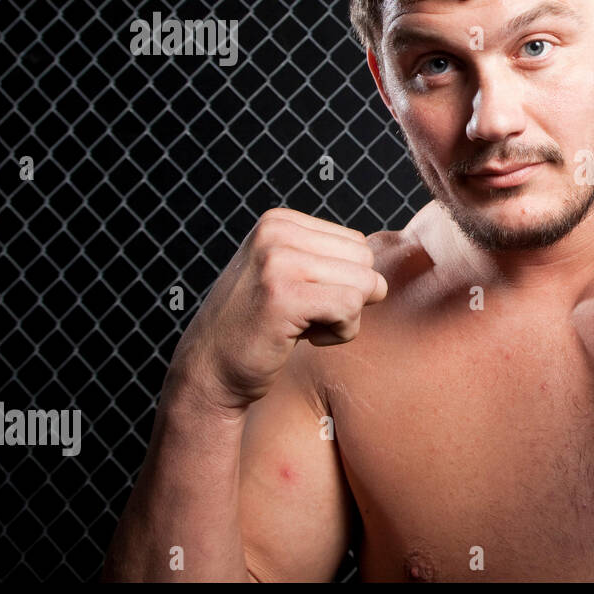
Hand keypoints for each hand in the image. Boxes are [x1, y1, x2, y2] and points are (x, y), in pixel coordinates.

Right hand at [170, 208, 387, 412]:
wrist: (209, 372)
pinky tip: (305, 338)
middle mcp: (276, 232)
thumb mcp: (286, 274)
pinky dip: (340, 333)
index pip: (356, 244)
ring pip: (364, 284)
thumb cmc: (258, 329)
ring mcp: (277, 261)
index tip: (302, 299)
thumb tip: (383, 256)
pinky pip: (351, 308)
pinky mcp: (283, 296)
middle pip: (364, 261)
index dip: (342, 282)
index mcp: (279, 221)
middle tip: (304, 316)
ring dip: (344, 318)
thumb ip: (326, 257)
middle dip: (348, 297)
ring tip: (302, 326)